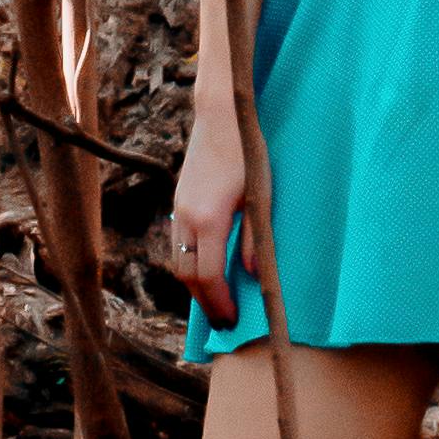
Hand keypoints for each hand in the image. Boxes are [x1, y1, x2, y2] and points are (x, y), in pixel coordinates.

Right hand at [171, 103, 253, 329]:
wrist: (221, 117)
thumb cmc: (248, 154)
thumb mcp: (261, 198)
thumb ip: (255, 239)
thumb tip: (253, 277)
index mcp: (208, 220)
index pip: (207, 277)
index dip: (219, 303)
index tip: (232, 320)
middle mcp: (186, 218)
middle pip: (186, 275)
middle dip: (204, 302)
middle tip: (224, 321)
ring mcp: (178, 209)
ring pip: (177, 261)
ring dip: (194, 286)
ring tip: (215, 301)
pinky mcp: (178, 201)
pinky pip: (177, 244)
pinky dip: (189, 264)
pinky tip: (206, 269)